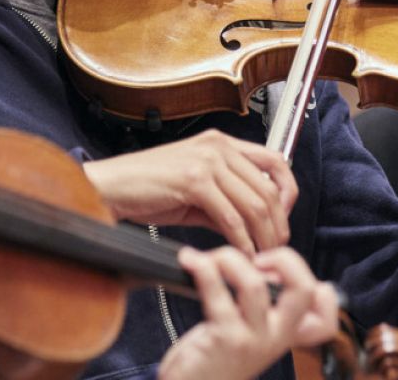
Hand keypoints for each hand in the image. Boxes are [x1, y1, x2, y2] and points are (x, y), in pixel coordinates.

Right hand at [83, 130, 296, 252]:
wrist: (109, 188)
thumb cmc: (146, 190)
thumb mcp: (195, 191)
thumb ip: (226, 201)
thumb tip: (254, 224)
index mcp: (221, 143)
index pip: (274, 160)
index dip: (288, 191)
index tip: (285, 217)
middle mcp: (218, 146)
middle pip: (268, 188)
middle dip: (278, 224)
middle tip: (276, 247)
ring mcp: (206, 161)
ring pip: (254, 204)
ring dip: (264, 236)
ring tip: (261, 255)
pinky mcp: (194, 181)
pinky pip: (231, 217)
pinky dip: (241, 240)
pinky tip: (241, 253)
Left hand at [158, 247, 339, 379]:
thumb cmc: (215, 356)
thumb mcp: (249, 333)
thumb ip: (263, 307)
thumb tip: (262, 267)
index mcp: (286, 336)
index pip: (326, 320)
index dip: (321, 291)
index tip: (290, 280)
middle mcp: (277, 339)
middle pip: (304, 291)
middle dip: (285, 259)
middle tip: (259, 258)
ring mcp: (254, 340)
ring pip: (254, 285)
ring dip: (229, 259)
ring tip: (210, 258)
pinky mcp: (227, 340)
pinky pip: (218, 293)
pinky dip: (203, 269)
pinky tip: (190, 261)